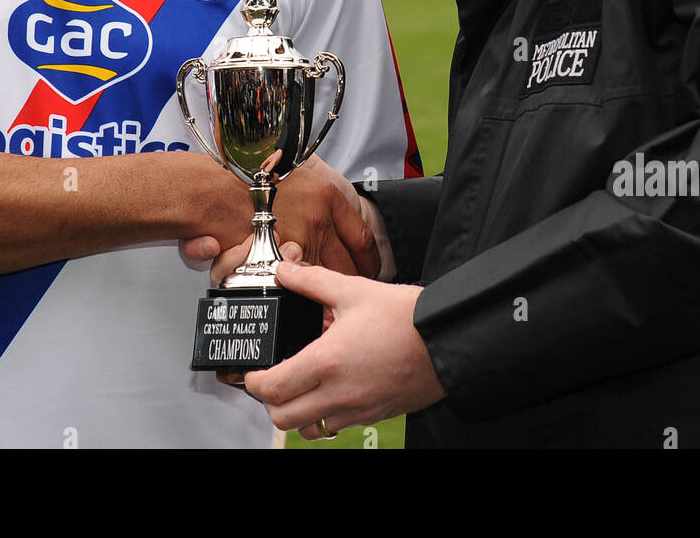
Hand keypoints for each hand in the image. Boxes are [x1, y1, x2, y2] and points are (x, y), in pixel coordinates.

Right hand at [179, 157, 378, 283]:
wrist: (213, 189)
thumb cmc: (247, 178)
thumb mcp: (296, 169)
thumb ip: (318, 186)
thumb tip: (335, 204)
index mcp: (327, 196)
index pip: (363, 239)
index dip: (369, 260)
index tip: (367, 266)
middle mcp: (317, 221)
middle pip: (349, 267)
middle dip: (350, 281)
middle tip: (347, 287)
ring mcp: (296, 245)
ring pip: (326, 282)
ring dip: (327, 294)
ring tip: (324, 298)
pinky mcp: (276, 267)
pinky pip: (298, 291)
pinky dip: (300, 298)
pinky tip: (297, 296)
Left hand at [244, 260, 445, 437]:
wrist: (447, 339)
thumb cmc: (406, 316)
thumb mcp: (354, 291)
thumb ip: (313, 281)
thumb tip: (286, 271)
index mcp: (328, 361)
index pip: (273, 388)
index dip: (253, 382)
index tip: (251, 371)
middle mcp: (339, 393)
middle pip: (283, 417)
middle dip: (269, 401)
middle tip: (270, 379)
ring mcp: (357, 410)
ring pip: (309, 429)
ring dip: (296, 413)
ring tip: (299, 387)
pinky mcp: (374, 415)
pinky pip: (336, 427)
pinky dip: (323, 416)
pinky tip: (330, 390)